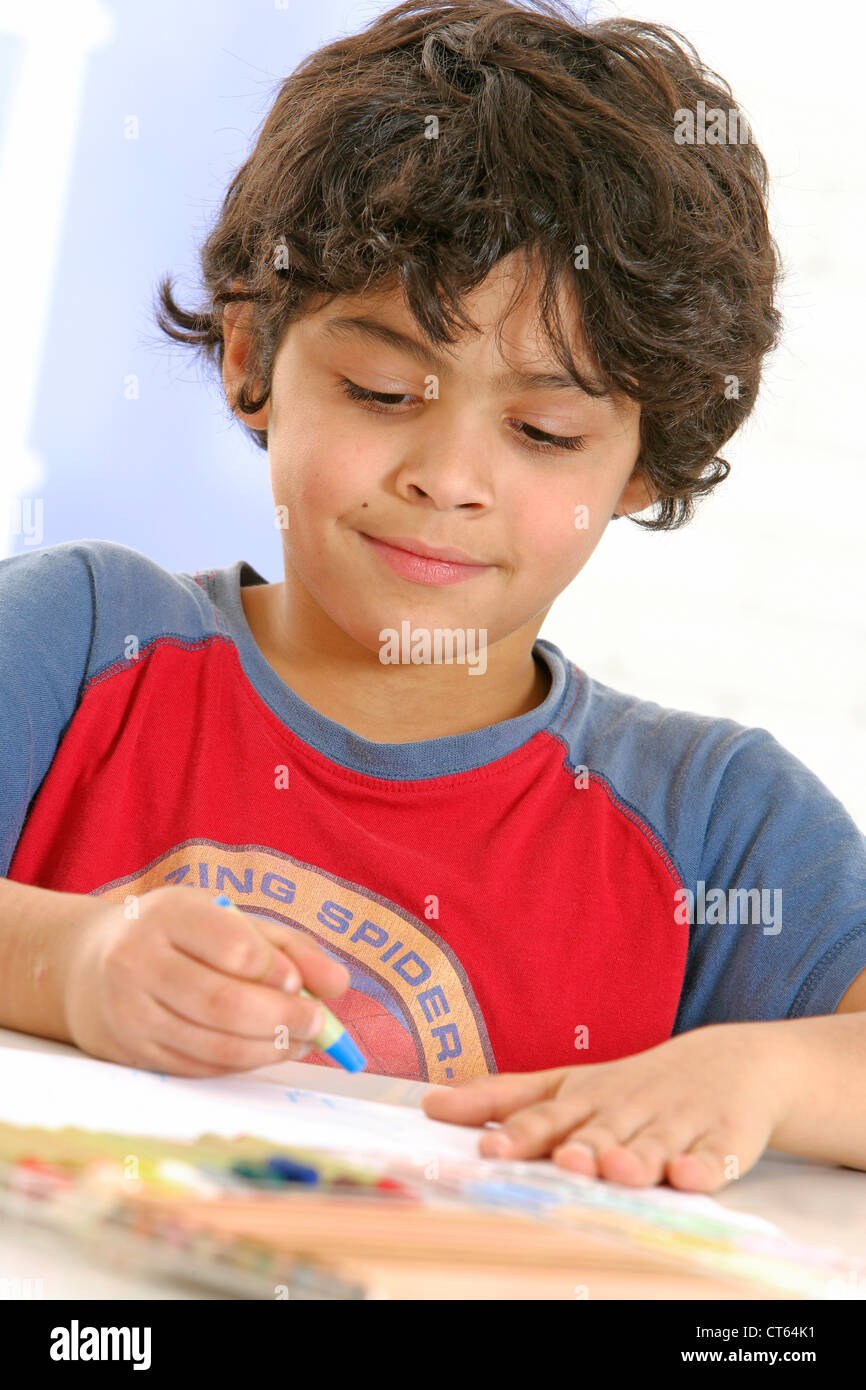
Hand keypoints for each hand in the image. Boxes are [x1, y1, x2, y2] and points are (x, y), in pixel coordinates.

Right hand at [63, 886, 349, 1076]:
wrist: (86, 964)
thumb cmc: (175, 935)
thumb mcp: (226, 919)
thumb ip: (288, 946)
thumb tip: (340, 985)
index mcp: (168, 915)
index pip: (231, 946)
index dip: (274, 969)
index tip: (298, 981)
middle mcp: (139, 962)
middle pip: (223, 1003)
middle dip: (282, 1017)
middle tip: (318, 1023)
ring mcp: (130, 1012)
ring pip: (213, 1044)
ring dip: (269, 1048)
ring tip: (301, 1039)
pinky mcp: (132, 1053)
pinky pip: (199, 1067)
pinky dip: (242, 1064)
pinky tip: (266, 1050)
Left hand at [422, 1024, 794, 1190]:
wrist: (734, 1061)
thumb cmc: (634, 1084)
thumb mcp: (569, 1085)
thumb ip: (502, 1098)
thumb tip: (430, 1104)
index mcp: (589, 1097)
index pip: (548, 1116)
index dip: (520, 1134)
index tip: (489, 1150)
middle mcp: (630, 1109)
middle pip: (601, 1132)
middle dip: (580, 1147)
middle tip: (561, 1161)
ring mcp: (679, 1123)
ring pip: (654, 1145)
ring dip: (635, 1158)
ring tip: (614, 1170)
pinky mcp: (726, 1138)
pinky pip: (717, 1156)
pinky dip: (705, 1166)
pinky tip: (691, 1176)